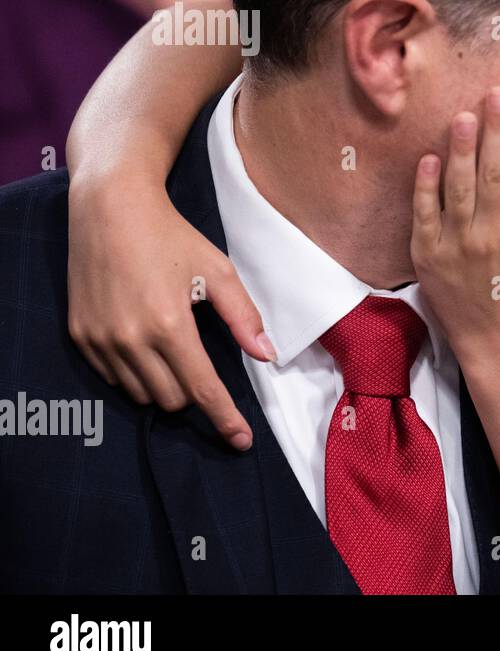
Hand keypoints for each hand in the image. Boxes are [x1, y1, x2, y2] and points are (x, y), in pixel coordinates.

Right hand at [67, 174, 272, 448]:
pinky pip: (113, 378)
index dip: (225, 418)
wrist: (109, 209)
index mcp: (168, 325)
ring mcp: (100, 340)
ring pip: (141, 394)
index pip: (201, 389)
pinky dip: (135, 374)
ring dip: (165, 385)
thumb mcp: (218, 271)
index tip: (241, 440)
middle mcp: (129, 339)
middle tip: (203, 362)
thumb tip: (267, 356)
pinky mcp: (80, 336)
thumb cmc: (171, 236)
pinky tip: (146, 346)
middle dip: (195, 393)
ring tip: (174, 349)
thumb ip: (244, 317)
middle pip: (171, 399)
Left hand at [410, 87, 499, 356]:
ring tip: (465, 114)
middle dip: (496, 129)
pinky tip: (429, 156)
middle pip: (493, 171)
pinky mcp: (427, 253)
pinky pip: (424, 213)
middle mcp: (491, 232)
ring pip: (458, 187)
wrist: (499, 340)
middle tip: (497, 91)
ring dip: (461, 149)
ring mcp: (455, 243)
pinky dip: (425, 185)